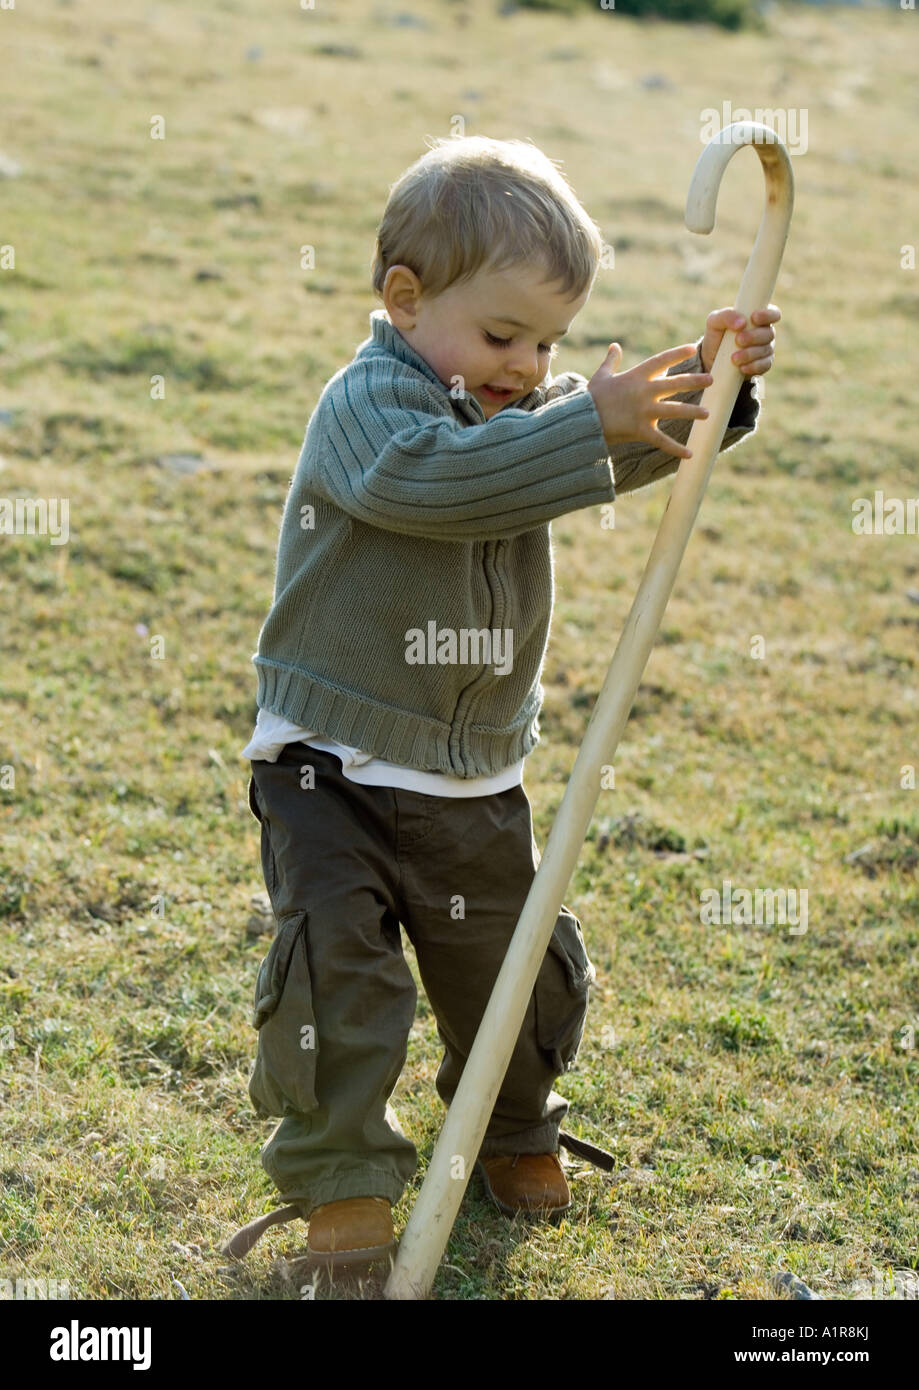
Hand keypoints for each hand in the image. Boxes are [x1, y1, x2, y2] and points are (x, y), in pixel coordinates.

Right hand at [587, 342, 712, 460]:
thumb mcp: (601, 375)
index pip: (661, 361)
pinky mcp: (641, 430)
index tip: (693, 348)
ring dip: (693, 412)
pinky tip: (690, 454)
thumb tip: (615, 346)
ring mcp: (644, 411)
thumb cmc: (591, 397)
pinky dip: (676, 449)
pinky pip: (662, 441)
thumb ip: (611, 360)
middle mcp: (644, 392)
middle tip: (712, 380)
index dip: (677, 354)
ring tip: (708, 414)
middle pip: (675, 384)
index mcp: (636, 376)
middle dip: (695, 382)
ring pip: (675, 411)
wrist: (580, 420)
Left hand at [699, 304, 780, 375]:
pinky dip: (753, 366)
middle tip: (738, 340)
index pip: (773, 313)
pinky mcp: (763, 365)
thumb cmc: (716, 335)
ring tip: (734, 358)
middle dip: (754, 337)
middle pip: (769, 333)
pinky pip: (764, 365)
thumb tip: (742, 323)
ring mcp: (765, 349)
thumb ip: (726, 316)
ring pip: (766, 350)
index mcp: (758, 318)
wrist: (712, 359)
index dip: (767, 315)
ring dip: (750, 353)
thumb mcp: (715, 321)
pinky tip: (742, 368)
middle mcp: (765, 332)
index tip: (754, 318)